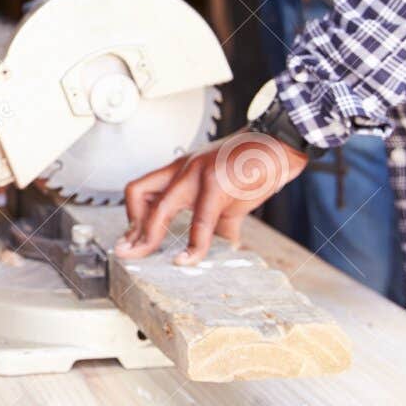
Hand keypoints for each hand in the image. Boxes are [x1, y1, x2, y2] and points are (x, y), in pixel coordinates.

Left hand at [117, 130, 308, 264]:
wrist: (280, 146)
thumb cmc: (253, 167)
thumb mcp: (226, 194)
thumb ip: (218, 222)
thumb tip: (220, 249)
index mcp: (180, 170)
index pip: (141, 190)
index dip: (133, 218)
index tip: (133, 240)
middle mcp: (182, 170)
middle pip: (139, 195)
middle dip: (131, 230)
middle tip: (125, 253)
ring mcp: (196, 175)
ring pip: (160, 208)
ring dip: (150, 238)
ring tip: (147, 259)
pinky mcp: (217, 184)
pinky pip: (200, 221)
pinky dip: (194, 246)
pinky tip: (188, 259)